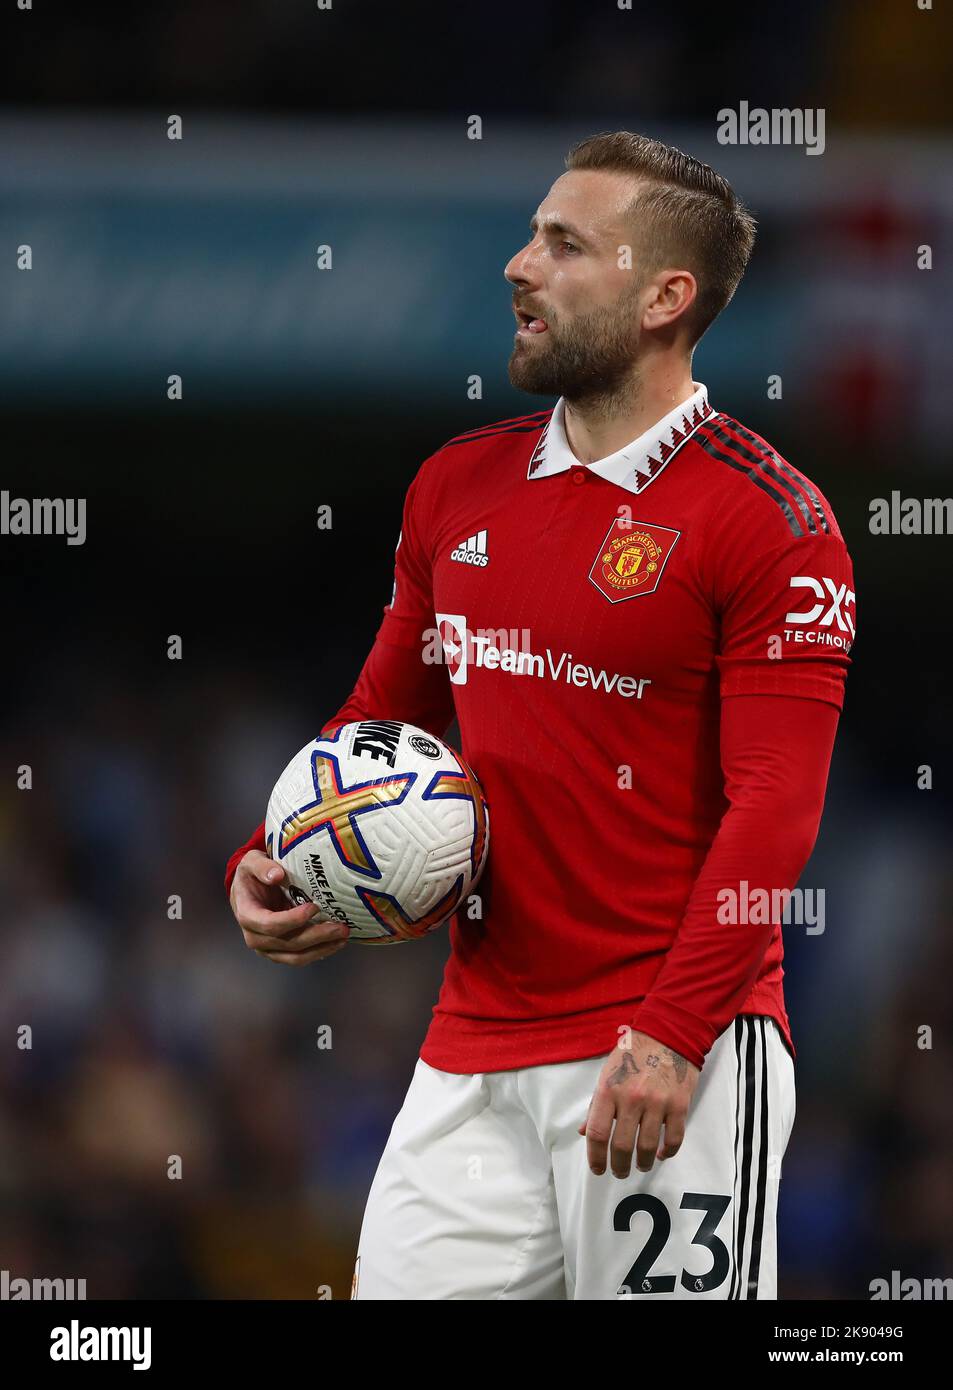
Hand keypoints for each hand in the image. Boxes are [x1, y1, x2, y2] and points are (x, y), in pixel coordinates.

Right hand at [229, 849, 349, 964]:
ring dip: (322, 948)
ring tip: (343, 937)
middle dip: (317, 936)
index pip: (270, 924)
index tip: (314, 908)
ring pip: (296, 957)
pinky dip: (319, 952)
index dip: (293, 919)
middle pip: (288, 943)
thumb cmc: (251, 876)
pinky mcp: (280, 953)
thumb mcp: (251, 862)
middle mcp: (255, 938)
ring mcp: (268, 949)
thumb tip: (277, 875)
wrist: (247, 892)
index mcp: (247, 915)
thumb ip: (262, 866)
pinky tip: (336, 943)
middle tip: (340, 927)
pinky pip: (300, 958)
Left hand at [579, 1031, 698, 1177]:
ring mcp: (656, 1103)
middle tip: (620, 1172)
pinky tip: (662, 1154)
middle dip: (619, 1167)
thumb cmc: (633, 1054)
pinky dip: (668, 1152)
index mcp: (608, 1090)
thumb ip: (596, 1105)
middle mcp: (631, 1098)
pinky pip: (673, 1138)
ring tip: (642, 1165)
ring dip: (643, 1163)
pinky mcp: (678, 1105)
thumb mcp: (607, 1074)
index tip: (598, 1169)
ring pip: (648, 1147)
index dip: (595, 1157)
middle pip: (622, 1147)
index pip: (597, 1133)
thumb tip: (585, 1133)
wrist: (668, 1034)